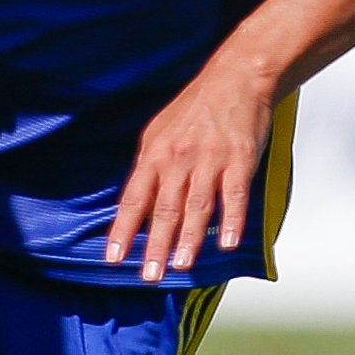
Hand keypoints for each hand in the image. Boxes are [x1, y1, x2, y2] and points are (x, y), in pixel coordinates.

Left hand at [108, 57, 274, 284]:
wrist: (235, 79)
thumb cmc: (195, 109)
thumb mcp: (159, 133)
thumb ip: (149, 169)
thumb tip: (136, 205)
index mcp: (155, 155)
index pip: (134, 200)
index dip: (123, 230)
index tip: (114, 257)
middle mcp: (179, 159)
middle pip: (164, 209)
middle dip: (155, 245)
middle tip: (150, 275)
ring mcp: (210, 160)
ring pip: (196, 206)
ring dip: (189, 239)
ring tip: (181, 265)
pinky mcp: (240, 160)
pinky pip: (235, 195)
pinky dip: (231, 220)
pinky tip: (226, 243)